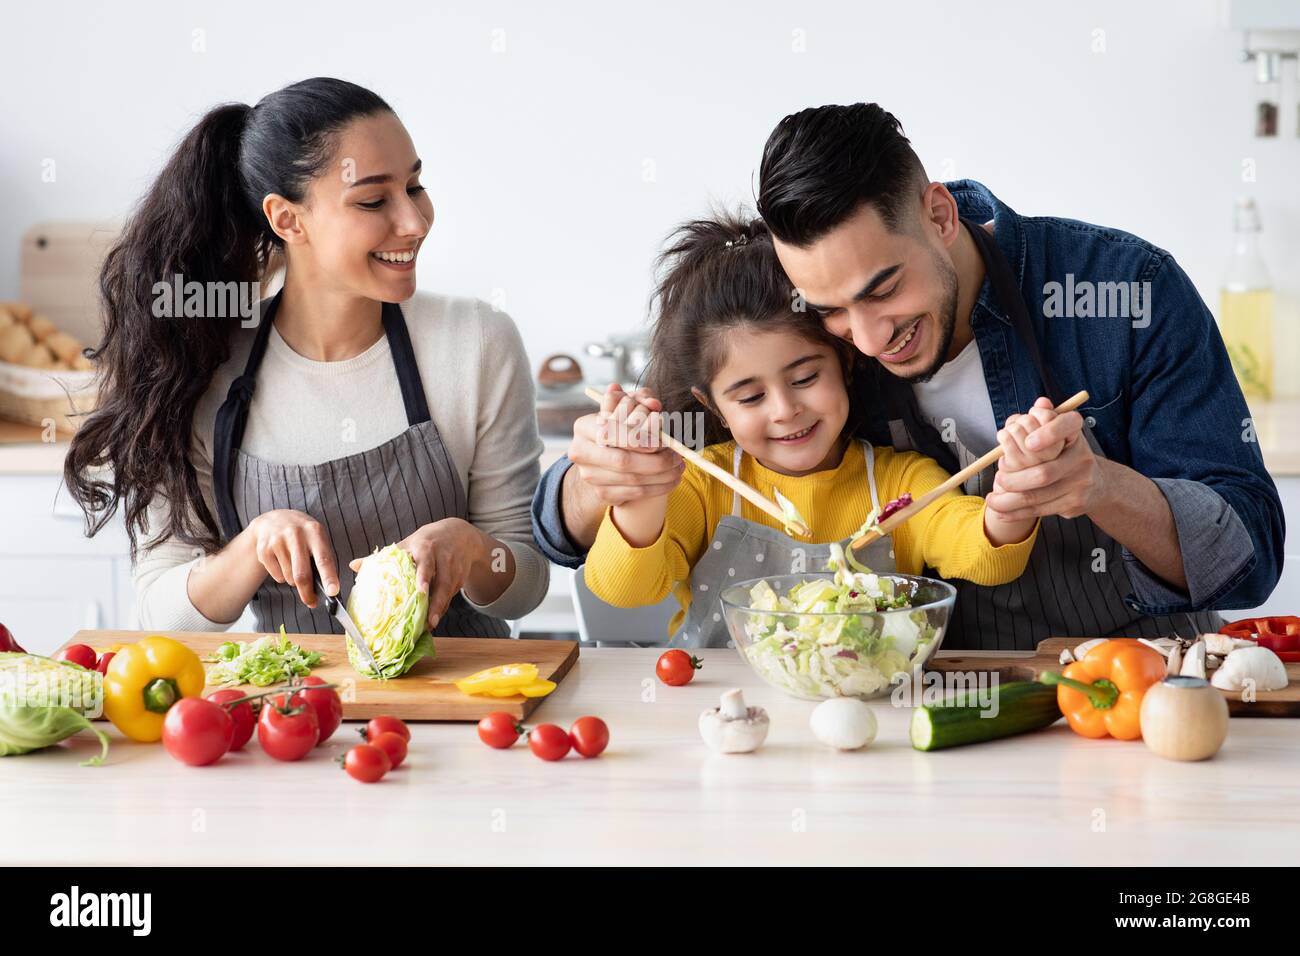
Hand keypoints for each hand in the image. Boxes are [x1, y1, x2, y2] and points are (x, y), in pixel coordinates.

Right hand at [249, 510, 338, 607]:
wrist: (273, 520)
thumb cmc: (302, 534)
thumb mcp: (316, 538)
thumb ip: (323, 559)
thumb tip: (328, 589)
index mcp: (314, 531)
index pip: (323, 558)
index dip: (329, 577)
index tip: (333, 592)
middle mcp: (295, 535)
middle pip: (301, 575)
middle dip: (307, 593)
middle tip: (312, 602)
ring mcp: (277, 541)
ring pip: (289, 578)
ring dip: (294, 581)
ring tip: (295, 566)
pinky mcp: (264, 550)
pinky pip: (277, 577)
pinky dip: (282, 577)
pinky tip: (282, 562)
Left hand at [350, 518, 489, 629]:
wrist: (460, 535)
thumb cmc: (427, 542)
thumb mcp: (407, 544)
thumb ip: (382, 557)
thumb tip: (353, 565)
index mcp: (425, 548)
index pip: (426, 563)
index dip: (424, 577)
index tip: (421, 592)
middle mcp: (442, 558)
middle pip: (441, 582)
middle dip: (436, 602)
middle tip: (429, 621)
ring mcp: (454, 569)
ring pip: (447, 592)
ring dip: (439, 610)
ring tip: (429, 626)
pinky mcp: (461, 578)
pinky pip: (451, 597)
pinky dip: (442, 609)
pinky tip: (433, 621)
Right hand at [568, 383, 684, 506]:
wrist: (606, 455)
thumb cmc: (623, 424)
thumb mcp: (630, 406)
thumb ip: (642, 400)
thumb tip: (654, 403)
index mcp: (583, 426)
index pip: (611, 433)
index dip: (637, 438)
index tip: (661, 440)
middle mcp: (581, 452)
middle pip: (622, 460)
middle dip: (656, 460)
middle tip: (677, 456)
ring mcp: (589, 476)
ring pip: (632, 479)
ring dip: (662, 474)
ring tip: (679, 466)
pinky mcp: (602, 493)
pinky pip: (635, 493)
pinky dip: (659, 487)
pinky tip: (672, 479)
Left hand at [985, 398, 1102, 519]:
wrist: (1098, 484)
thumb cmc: (1065, 452)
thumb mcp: (1057, 432)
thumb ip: (1043, 419)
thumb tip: (1040, 403)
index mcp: (1075, 433)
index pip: (1067, 426)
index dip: (1048, 433)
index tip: (1028, 442)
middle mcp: (1082, 458)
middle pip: (1044, 472)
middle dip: (1015, 479)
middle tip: (997, 478)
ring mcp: (1080, 483)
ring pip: (1038, 495)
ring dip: (1009, 500)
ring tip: (991, 500)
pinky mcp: (1075, 503)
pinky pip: (1040, 509)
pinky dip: (1017, 513)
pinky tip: (1000, 513)